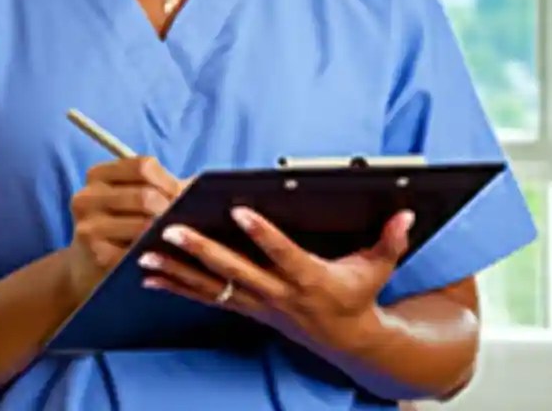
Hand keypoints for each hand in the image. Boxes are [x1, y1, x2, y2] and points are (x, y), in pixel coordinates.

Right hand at [65, 157, 181, 302]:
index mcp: (97, 174)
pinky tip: (160, 255)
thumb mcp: (135, 198)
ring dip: (166, 233)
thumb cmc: (122, 226)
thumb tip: (206, 184)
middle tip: (182, 222)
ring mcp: (88, 227)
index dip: (168, 181)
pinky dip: (155, 253)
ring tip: (175, 238)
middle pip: (145, 195)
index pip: (143, 166)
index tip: (178, 196)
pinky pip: (138, 251)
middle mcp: (86, 197)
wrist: (86, 266)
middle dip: (171, 210)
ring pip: (144, 224)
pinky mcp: (96, 255)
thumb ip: (165, 186)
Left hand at [139, 207, 414, 354]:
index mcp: (309, 279)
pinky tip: (149, 276)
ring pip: (211, 286)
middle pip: (235, 270)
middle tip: (172, 230)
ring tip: (145, 255)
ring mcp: (258, 303)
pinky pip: (206, 297)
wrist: (348, 341)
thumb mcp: (379, 268)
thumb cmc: (358, 295)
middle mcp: (278, 293)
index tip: (239, 210)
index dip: (262, 233)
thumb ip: (390, 240)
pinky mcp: (245, 307)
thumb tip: (406, 214)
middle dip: (201, 250)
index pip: (282, 253)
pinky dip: (176, 286)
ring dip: (177, 271)